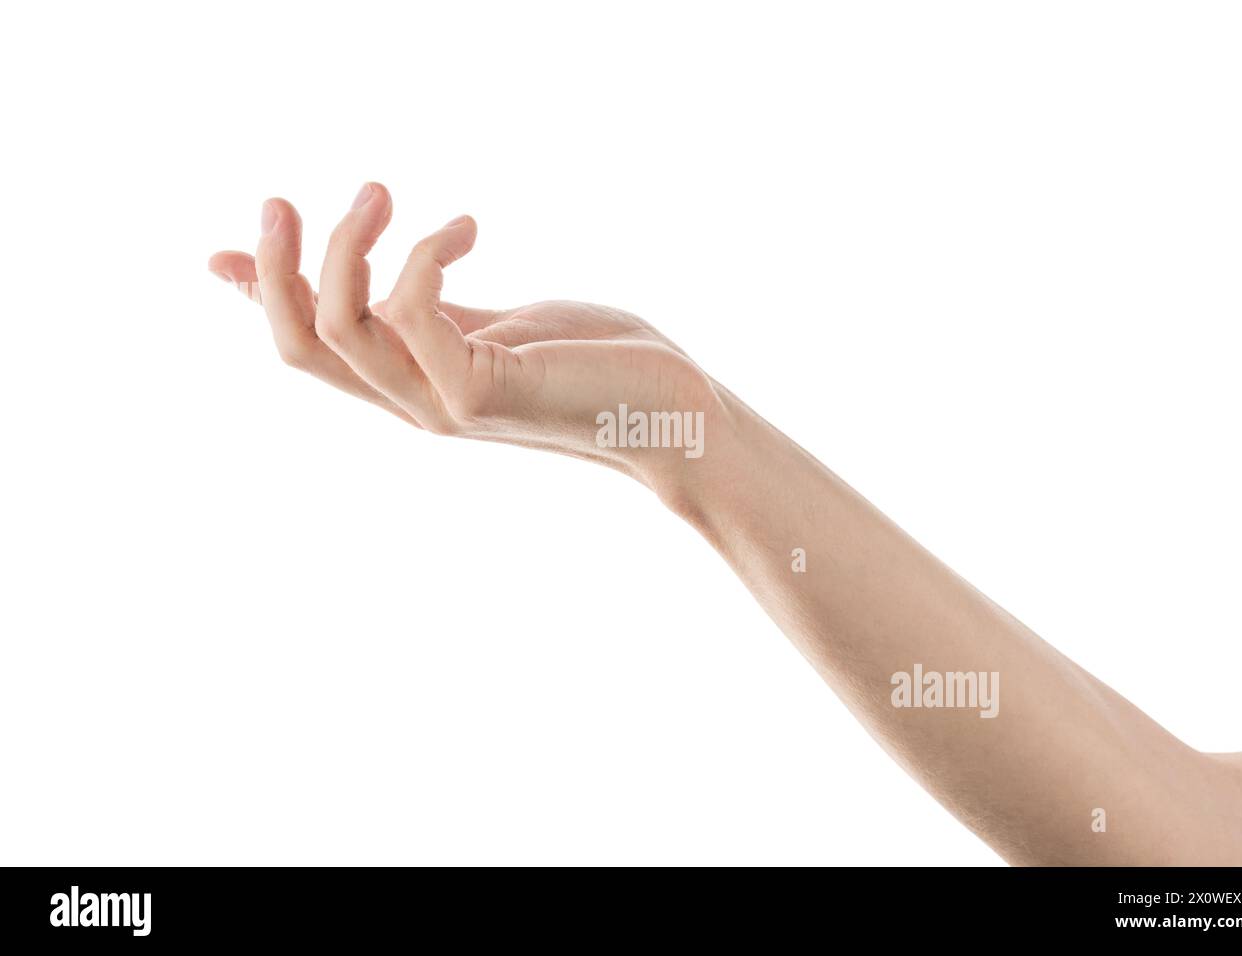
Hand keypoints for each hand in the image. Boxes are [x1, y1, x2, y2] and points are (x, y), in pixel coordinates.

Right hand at [209, 183, 720, 493]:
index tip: (213, 251)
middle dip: (273, 268)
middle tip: (285, 196)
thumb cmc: (589, 364)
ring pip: (339, 331)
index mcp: (410, 381)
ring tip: (382, 191)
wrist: (671, 412)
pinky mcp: (483, 394)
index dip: (257, 296)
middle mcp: (414, 402)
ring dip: (346, 246)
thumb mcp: (488, 322)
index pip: (310, 348)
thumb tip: (381, 278)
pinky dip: (425, 255)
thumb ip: (426, 304)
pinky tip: (470, 227)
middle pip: (298, 348)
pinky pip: (413, 316)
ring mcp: (443, 405)